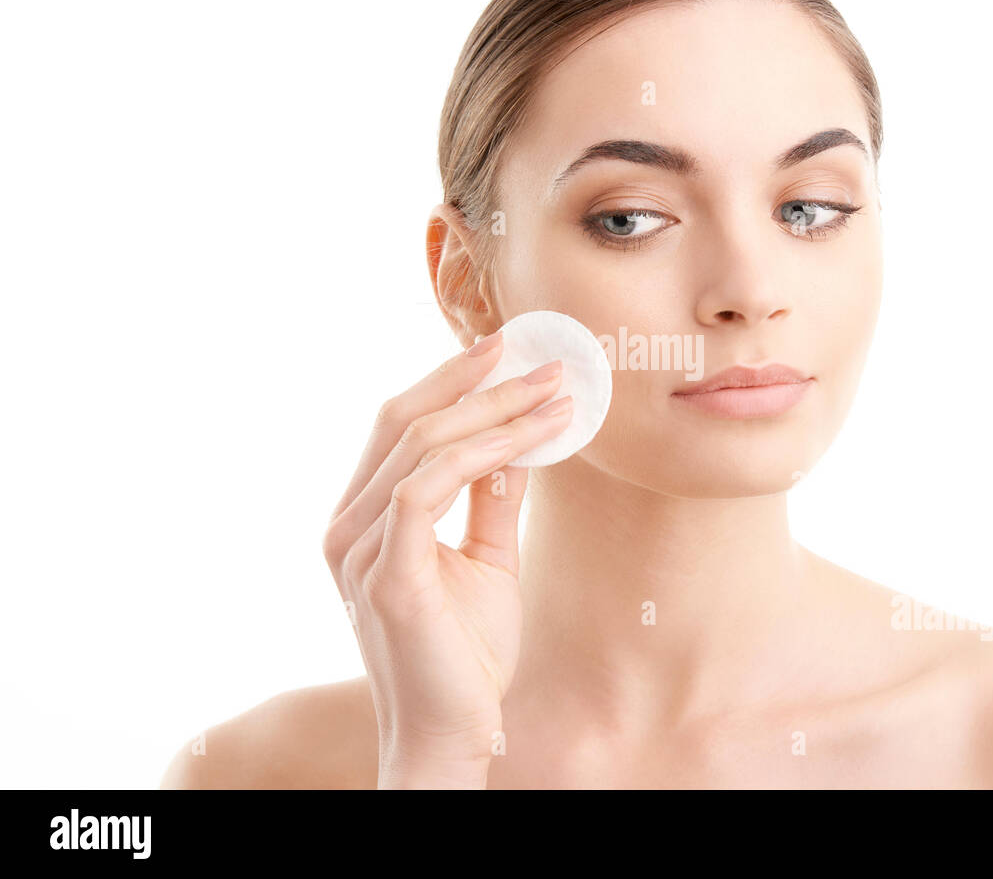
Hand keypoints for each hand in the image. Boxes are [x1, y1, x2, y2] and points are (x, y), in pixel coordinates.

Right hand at [321, 330, 573, 787]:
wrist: (454, 731)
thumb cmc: (465, 653)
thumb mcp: (487, 559)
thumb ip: (491, 499)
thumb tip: (518, 439)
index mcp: (363, 519)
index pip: (398, 427)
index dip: (449, 382)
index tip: (506, 353)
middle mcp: (347, 526)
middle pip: (403, 420)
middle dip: (473, 380)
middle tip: (535, 355)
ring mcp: (358, 549)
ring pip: (421, 445)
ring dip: (494, 411)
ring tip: (553, 394)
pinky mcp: (386, 573)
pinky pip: (428, 487)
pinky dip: (484, 453)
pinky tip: (530, 439)